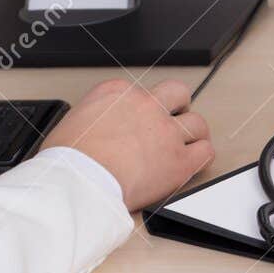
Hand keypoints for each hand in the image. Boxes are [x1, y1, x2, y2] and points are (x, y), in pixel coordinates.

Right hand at [40, 78, 213, 209]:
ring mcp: (166, 131)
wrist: (80, 181)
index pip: (139, 91)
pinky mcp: (179, 161)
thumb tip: (91, 129)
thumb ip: (90, 118)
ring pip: (196, 122)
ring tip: (187, 144)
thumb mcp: (71, 122)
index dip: (141, 108)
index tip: (138, 121)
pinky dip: (201, 156)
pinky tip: (193, 162)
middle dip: (177, 105)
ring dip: (192, 133)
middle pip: (176, 93)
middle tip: (172, 120)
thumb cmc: (68, 159)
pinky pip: (205, 151)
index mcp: (116, 92)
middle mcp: (145, 105)